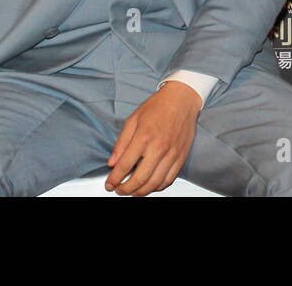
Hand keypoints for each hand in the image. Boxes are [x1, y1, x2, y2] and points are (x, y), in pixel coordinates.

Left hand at [105, 81, 203, 195]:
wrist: (182, 99)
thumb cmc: (157, 106)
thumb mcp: (133, 119)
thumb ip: (121, 142)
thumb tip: (112, 163)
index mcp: (144, 137)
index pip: (125, 166)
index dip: (114, 179)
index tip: (109, 184)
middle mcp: (159, 148)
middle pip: (139, 179)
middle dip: (125, 189)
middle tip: (118, 190)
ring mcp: (172, 154)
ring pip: (154, 183)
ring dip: (140, 192)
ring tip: (132, 191)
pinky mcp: (181, 157)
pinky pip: (169, 179)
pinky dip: (157, 187)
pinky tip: (149, 185)